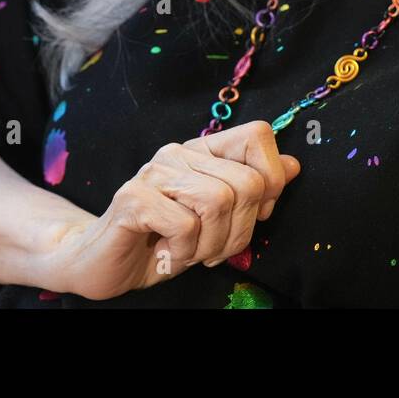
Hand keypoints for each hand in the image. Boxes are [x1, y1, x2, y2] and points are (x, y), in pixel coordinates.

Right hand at [47, 120, 300, 300]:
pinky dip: (185, 249)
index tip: (255, 213)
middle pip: (246, 182)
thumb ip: (252, 191)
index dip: (270, 179)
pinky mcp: (133, 197)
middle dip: (240, 230)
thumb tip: (294, 165)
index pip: (257, 135)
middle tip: (215, 248)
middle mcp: (180, 153)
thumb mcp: (218, 220)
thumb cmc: (163, 240)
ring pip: (219, 201)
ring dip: (212, 243)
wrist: (103, 262)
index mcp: (203, 151)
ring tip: (192, 251)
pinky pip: (186, 223)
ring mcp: (154, 171)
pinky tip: (168, 251)